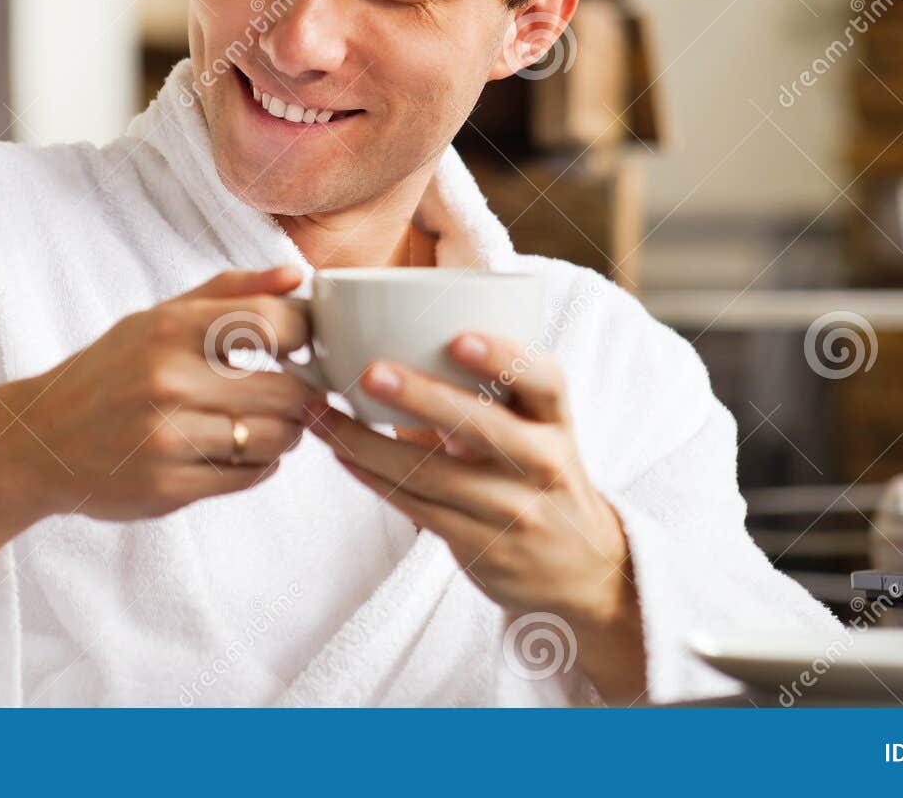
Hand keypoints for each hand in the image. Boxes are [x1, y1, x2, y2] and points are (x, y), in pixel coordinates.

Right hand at [0, 266, 324, 602]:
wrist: (38, 442)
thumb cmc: (111, 371)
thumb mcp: (159, 317)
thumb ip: (230, 291)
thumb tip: (298, 275)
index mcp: (169, 329)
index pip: (271, 323)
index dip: (304, 334)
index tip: (300, 344)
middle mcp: (167, 382)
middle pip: (287, 391)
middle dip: (301, 394)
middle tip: (289, 393)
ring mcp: (167, 439)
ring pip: (276, 439)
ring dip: (285, 434)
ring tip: (263, 423)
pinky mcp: (167, 488)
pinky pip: (249, 476)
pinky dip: (258, 464)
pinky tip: (236, 450)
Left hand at [304, 331, 646, 700]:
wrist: (582, 567)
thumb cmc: (537, 474)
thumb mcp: (534, 428)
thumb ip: (485, 391)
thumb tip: (393, 336)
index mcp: (556, 419)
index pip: (544, 380)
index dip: (504, 357)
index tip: (458, 337)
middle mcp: (543, 462)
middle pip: (483, 426)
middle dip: (422, 397)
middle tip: (369, 372)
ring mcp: (514, 509)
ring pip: (432, 474)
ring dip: (366, 442)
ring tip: (320, 414)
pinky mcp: (483, 547)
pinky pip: (417, 507)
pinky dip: (373, 478)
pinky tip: (341, 455)